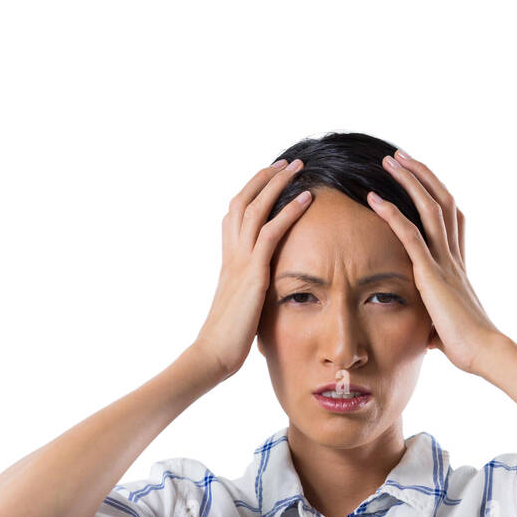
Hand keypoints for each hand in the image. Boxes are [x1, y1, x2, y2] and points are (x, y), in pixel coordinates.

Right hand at [194, 159, 311, 379]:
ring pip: (256, 208)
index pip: (235, 215)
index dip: (251, 192)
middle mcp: (231, 255)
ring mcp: (239, 262)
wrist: (212, 355)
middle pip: (243, 201)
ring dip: (278, 184)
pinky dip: (288, 212)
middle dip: (265, 177)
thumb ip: (251, 292)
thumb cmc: (227, 341)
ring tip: (297, 168)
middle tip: (287, 162)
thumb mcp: (241, 308)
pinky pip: (270, 233)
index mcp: (228, 261)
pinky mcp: (252, 274)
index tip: (269, 178)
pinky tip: (305, 198)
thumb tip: (263, 294)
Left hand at [368, 151, 501, 375]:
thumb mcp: (446, 325)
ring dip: (408, 180)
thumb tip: (429, 336)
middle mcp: (453, 256)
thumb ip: (435, 320)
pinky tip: (374, 198)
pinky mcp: (431, 273)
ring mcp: (444, 261)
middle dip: (421, 175)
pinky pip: (410, 235)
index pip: (452, 219)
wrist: (484, 351)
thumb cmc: (467, 345)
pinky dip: (391, 213)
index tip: (421, 179)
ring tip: (390, 160)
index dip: (437, 194)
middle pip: (441, 200)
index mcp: (457, 265)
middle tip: (400, 156)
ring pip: (428, 207)